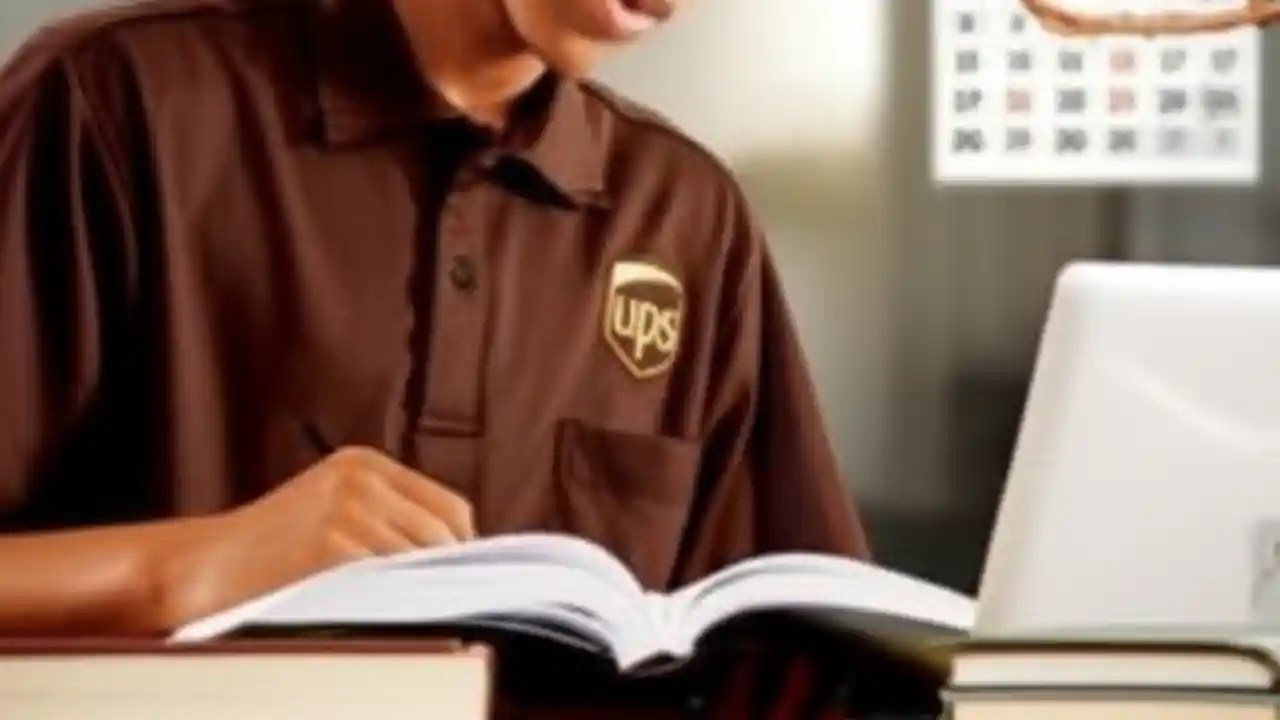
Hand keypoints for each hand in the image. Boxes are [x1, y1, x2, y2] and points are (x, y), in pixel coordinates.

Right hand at [160, 447, 474, 628]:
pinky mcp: (332, 545)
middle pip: (443, 534)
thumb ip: (389, 515)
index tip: (456, 578)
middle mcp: (361, 478)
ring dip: (416, 587)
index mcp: (365, 463)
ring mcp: (347, 509)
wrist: (201, 566)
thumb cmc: (273, 549)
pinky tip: (372, 609)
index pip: (450, 507)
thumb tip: (460, 553)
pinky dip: (391, 599)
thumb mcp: (333, 507)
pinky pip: (389, 580)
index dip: (462, 548)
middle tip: (431, 599)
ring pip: (420, 560)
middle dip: (443, 571)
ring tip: (393, 603)